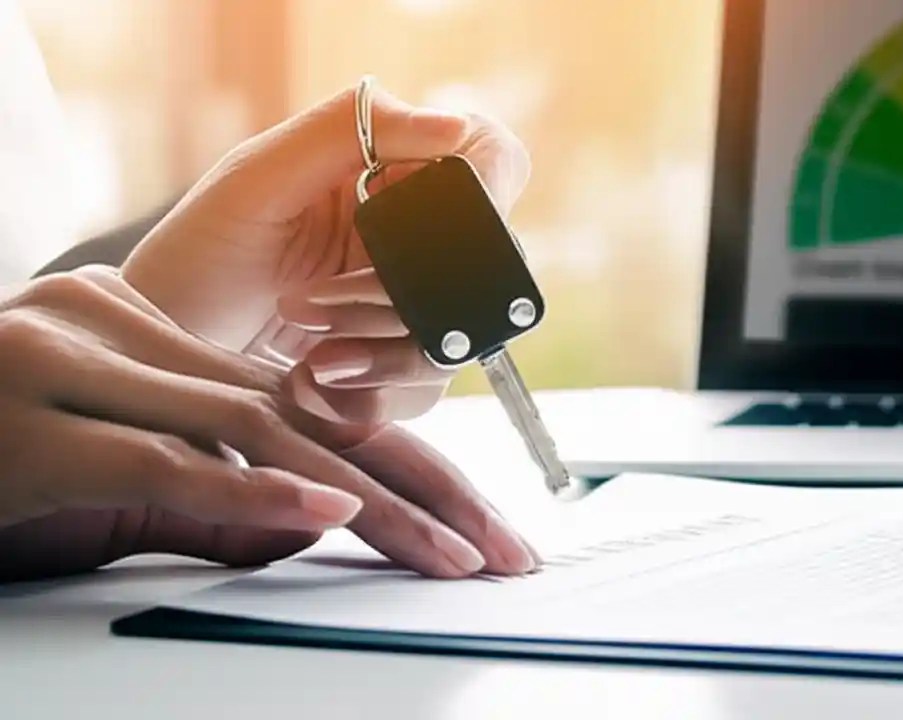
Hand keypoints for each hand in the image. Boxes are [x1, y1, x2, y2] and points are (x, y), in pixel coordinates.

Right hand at [0, 268, 536, 580]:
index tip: (478, 520)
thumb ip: (206, 488)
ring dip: (369, 500)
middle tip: (500, 547)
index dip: (406, 463)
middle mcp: (112, 330)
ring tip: (451, 553)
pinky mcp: (25, 430)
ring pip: (256, 433)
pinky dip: (246, 490)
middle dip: (420, 489)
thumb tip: (315, 517)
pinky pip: (159, 462)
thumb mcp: (104, 475)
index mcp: (141, 332)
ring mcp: (64, 369)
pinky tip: (324, 511)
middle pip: (308, 414)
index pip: (309, 401)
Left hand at [120, 83, 529, 425]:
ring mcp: (408, 306)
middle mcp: (410, 236)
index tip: (428, 236)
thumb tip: (452, 121)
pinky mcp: (394, 371)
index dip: (482, 195)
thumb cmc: (191, 260)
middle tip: (312, 306)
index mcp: (389, 169)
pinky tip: (307, 386)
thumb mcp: (256, 180)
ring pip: (458, 334)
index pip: (487, 159)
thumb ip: (347, 131)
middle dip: (398, 297)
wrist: (155, 364)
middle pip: (485, 262)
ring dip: (379, 351)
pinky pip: (426, 390)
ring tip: (304, 354)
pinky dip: (368, 397)